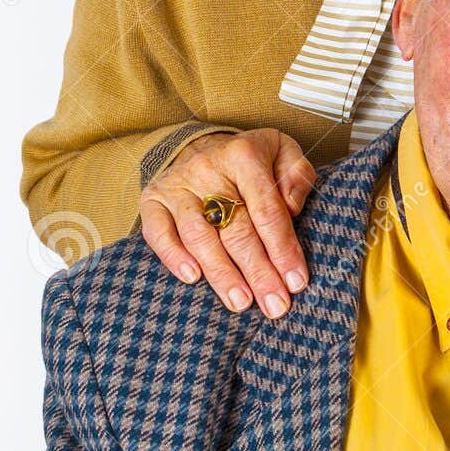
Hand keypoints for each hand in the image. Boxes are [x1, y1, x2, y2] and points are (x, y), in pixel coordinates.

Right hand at [139, 128, 315, 317]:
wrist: (201, 144)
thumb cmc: (250, 158)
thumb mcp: (282, 151)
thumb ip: (296, 175)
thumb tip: (292, 208)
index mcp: (244, 155)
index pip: (266, 209)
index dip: (282, 248)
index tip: (296, 281)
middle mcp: (208, 169)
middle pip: (235, 229)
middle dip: (257, 272)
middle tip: (275, 305)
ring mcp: (177, 186)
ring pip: (199, 235)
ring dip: (221, 274)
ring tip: (241, 302)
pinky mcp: (153, 199)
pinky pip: (158, 232)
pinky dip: (174, 257)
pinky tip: (193, 279)